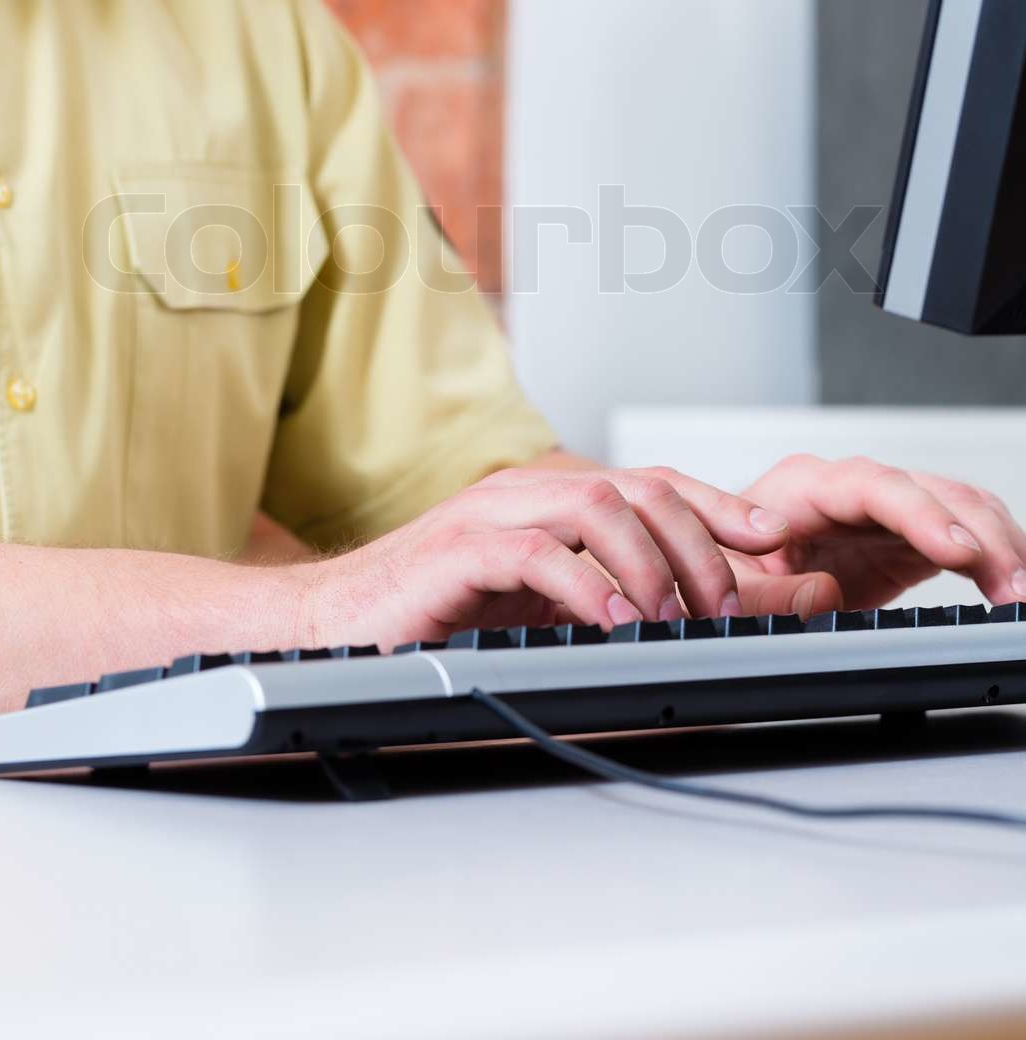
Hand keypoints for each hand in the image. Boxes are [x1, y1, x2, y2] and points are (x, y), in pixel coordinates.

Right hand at [299, 465, 793, 651]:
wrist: (333, 626)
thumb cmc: (437, 616)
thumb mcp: (542, 608)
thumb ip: (611, 599)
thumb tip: (695, 613)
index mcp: (551, 500)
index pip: (654, 483)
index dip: (720, 505)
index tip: (775, 538)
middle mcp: (527, 493)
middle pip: (641, 487)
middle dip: (700, 543)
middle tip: (730, 606)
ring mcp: (491, 516)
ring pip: (597, 505)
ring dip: (651, 564)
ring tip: (676, 618)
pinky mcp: (456, 552)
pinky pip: (535, 551)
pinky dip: (586, 584)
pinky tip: (613, 623)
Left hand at [725, 453, 1025, 615]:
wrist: (721, 576)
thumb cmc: (719, 566)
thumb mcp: (726, 584)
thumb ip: (770, 591)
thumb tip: (822, 596)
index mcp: (803, 487)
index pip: (873, 485)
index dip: (921, 514)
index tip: (960, 549)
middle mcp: (850, 491)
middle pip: (931, 493)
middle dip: (981, 536)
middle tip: (1014, 587)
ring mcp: (882, 514)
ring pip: (958, 510)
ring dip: (998, 547)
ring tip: (1020, 593)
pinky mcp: (903, 542)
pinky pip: (961, 538)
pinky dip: (991, 561)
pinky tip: (1009, 588)